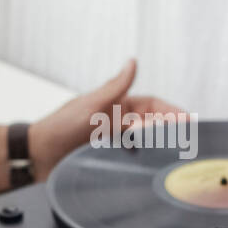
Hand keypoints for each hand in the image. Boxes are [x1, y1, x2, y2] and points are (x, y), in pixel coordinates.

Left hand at [27, 59, 185, 180]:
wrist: (38, 155)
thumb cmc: (59, 128)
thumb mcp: (91, 105)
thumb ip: (115, 87)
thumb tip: (132, 62)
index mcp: (115, 104)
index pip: (151, 106)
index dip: (171, 112)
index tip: (188, 119)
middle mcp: (115, 120)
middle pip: (151, 123)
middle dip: (170, 129)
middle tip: (189, 138)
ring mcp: (111, 139)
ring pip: (143, 141)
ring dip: (157, 144)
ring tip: (174, 152)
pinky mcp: (105, 156)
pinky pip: (130, 155)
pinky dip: (142, 158)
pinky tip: (149, 164)